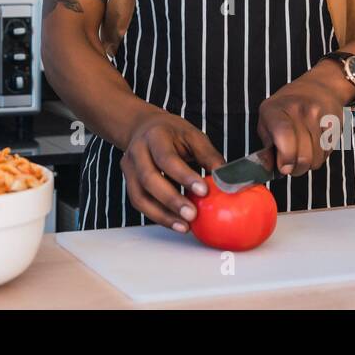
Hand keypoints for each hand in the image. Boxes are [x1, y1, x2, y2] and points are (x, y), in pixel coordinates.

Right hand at [120, 108, 224, 232]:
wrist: (144, 127)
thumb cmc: (173, 133)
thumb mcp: (193, 136)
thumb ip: (208, 156)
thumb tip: (226, 179)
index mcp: (155, 135)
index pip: (167, 158)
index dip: (184, 176)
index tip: (204, 192)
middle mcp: (137, 151)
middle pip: (149, 179)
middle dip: (171, 200)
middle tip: (192, 215)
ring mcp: (129, 167)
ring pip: (139, 196)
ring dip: (162, 215)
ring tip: (184, 226)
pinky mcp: (128, 182)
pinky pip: (139, 203)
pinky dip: (157, 216)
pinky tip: (175, 223)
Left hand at [257, 61, 354, 177]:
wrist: (319, 87)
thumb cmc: (287, 106)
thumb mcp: (267, 119)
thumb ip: (266, 144)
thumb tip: (267, 167)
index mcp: (277, 109)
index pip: (284, 137)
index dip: (285, 158)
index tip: (283, 167)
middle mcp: (299, 111)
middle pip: (302, 154)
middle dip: (295, 168)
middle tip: (291, 166)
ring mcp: (319, 117)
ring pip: (316, 159)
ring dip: (308, 165)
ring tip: (301, 156)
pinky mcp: (334, 126)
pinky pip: (326, 154)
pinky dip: (319, 157)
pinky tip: (312, 147)